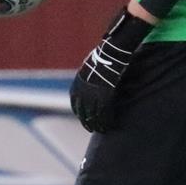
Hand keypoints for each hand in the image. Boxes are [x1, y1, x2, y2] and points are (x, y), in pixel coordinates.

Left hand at [69, 8, 153, 131]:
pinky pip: (104, 114)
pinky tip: (109, 125)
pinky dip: (107, 121)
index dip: (81, 115)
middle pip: (84, 114)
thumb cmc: (101, 59)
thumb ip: (86, 80)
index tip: (85, 120)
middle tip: (93, 128)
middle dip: (88, 122)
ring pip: (94, 116)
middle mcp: (82, 94)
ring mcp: (93, 96)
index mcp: (76, 87)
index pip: (76, 106)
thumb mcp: (88, 69)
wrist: (109, 55)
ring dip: (98, 125)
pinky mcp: (104, 98)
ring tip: (102, 129)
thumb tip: (89, 82)